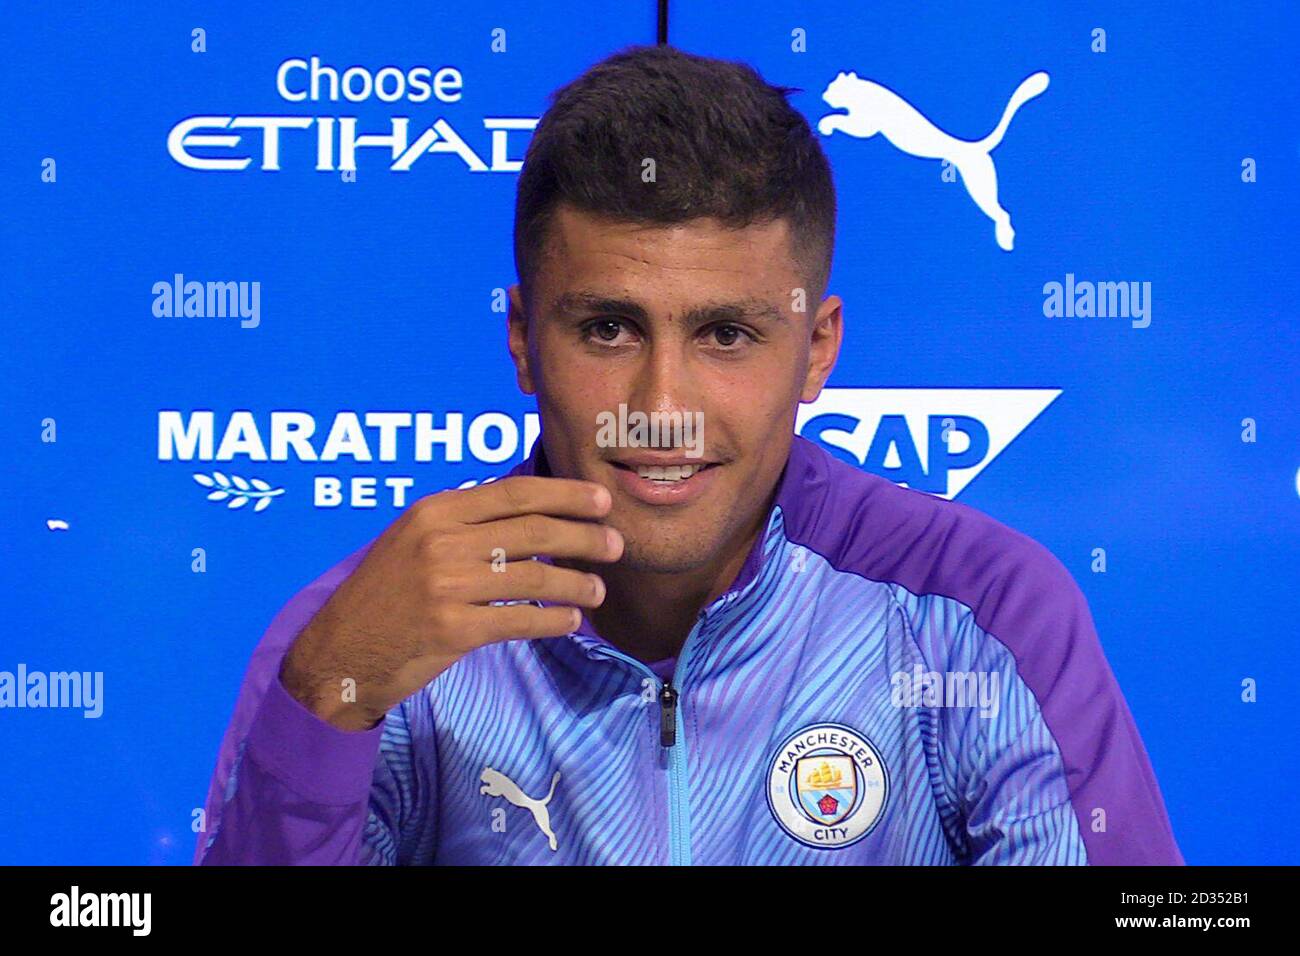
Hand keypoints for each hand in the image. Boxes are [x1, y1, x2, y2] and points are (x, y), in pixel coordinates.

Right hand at [279, 476, 622, 729]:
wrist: (339, 652)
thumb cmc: (384, 595)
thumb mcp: (413, 539)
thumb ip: (464, 522)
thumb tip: (532, 513)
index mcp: (435, 510)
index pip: (516, 492)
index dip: (566, 495)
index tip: (601, 501)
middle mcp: (441, 541)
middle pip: (535, 531)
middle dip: (585, 537)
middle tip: (616, 546)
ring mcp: (447, 586)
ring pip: (535, 577)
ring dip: (577, 583)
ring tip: (597, 590)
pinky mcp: (452, 629)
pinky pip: (521, 620)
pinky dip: (554, 620)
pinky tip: (571, 621)